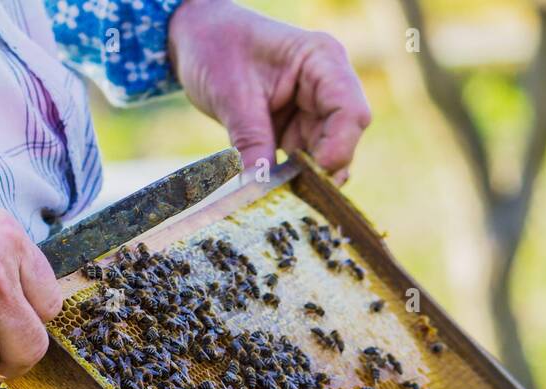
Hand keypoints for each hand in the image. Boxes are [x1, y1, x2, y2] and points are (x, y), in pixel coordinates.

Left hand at [168, 0, 371, 183]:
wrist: (196, 35)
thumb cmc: (216, 47)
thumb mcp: (230, 94)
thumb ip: (250, 140)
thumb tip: (260, 189)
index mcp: (321, 60)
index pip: (349, 110)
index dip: (339, 146)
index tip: (315, 172)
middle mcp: (326, 86)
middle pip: (343, 138)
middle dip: (322, 169)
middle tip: (295, 196)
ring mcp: (313, 109)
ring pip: (326, 155)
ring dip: (306, 178)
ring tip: (280, 196)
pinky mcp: (297, 128)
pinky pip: (304, 160)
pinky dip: (292, 177)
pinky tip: (275, 191)